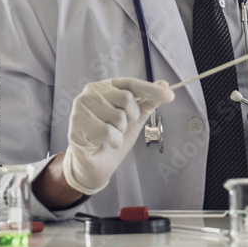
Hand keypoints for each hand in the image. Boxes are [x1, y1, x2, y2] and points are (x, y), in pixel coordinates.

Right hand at [62, 78, 174, 194]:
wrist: (96, 163)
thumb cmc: (114, 136)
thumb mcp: (135, 118)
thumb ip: (147, 102)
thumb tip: (164, 83)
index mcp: (106, 86)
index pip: (132, 83)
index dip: (152, 89)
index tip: (170, 95)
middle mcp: (91, 92)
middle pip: (126, 98)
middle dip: (131, 117)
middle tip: (121, 127)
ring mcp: (81, 106)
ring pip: (117, 116)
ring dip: (120, 131)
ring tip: (111, 135)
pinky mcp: (77, 123)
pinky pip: (107, 131)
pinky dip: (113, 140)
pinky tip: (105, 143)